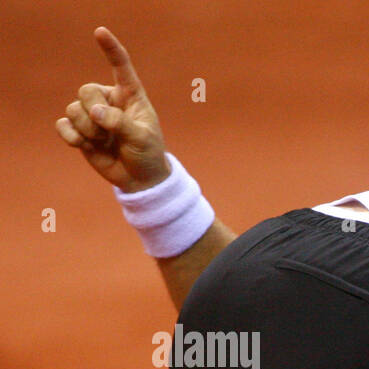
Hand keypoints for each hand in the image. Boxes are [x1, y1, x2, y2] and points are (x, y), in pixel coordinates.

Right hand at [54, 27, 169, 191]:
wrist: (139, 179)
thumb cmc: (147, 154)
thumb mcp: (142, 139)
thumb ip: (121, 123)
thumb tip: (95, 112)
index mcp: (130, 96)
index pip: (121, 68)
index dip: (111, 50)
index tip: (100, 32)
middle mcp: (108, 100)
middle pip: (86, 91)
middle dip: (95, 114)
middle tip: (110, 133)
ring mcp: (92, 114)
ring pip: (74, 109)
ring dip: (88, 130)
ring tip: (104, 142)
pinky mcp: (79, 130)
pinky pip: (63, 125)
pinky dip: (72, 137)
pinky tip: (86, 145)